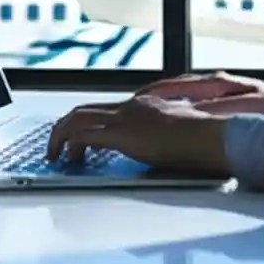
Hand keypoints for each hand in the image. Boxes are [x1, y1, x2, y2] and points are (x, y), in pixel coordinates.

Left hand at [45, 95, 230, 174]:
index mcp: (141, 104)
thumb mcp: (176, 129)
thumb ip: (160, 132)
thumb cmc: (201, 136)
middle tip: (55, 146)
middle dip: (62, 128)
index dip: (83, 122)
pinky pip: (85, 136)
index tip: (76, 140)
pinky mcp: (122, 135)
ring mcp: (124, 119)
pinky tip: (70, 159)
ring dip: (60, 137)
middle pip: (82, 110)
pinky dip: (71, 146)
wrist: (209, 135)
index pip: (102, 109)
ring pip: (77, 119)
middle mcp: (129, 106)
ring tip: (55, 155)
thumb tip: (157, 144)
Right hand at [133, 70, 263, 117]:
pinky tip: (175, 110)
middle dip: (151, 94)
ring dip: (163, 97)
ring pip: (183, 90)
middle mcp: (216, 81)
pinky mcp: (228, 94)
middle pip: (174, 86)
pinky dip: (178, 101)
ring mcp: (221, 87)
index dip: (153, 94)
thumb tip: (190, 111)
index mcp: (216, 82)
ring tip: (145, 105)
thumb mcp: (243, 109)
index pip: (175, 87)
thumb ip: (216, 110)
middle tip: (130, 103)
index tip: (134, 101)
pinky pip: (194, 96)